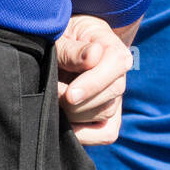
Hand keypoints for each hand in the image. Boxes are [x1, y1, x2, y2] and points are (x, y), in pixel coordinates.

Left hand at [56, 15, 133, 145]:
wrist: (60, 46)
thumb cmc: (59, 37)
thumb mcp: (61, 35)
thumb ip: (72, 48)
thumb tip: (93, 56)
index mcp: (113, 50)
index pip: (115, 66)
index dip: (93, 83)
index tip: (69, 94)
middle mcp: (119, 77)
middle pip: (108, 98)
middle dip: (75, 102)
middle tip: (49, 94)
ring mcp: (114, 99)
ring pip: (101, 115)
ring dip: (73, 114)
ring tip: (51, 100)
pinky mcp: (108, 118)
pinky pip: (104, 134)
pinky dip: (83, 134)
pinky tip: (63, 124)